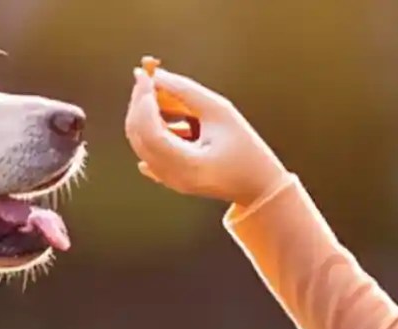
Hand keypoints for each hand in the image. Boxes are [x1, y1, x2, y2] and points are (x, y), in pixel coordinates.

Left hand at [124, 66, 287, 205]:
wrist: (258, 185)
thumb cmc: (246, 148)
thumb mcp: (221, 112)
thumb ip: (187, 92)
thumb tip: (157, 75)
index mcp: (187, 165)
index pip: (150, 131)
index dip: (143, 101)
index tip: (144, 74)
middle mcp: (171, 177)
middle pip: (139, 136)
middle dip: (140, 104)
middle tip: (146, 77)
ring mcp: (167, 180)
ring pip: (141, 141)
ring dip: (147, 114)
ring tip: (165, 93)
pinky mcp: (168, 178)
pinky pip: (149, 150)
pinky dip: (153, 128)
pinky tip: (168, 115)